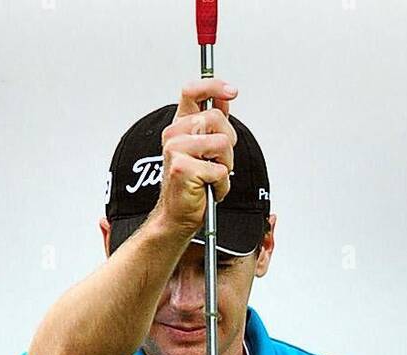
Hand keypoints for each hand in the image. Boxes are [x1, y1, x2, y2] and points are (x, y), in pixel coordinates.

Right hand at [154, 79, 238, 236]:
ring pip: (221, 143)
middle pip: (216, 118)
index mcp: (179, 126)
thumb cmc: (191, 185)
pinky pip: (219, 170)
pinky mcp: (183, 169)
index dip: (214, 86)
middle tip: (219, 161)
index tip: (232, 92)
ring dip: (226, 165)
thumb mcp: (206, 148)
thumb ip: (214, 121)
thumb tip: (225, 97)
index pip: (192, 92)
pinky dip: (221, 185)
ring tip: (212, 177)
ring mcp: (176, 151)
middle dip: (228, 142)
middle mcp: (174, 135)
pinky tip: (209, 190)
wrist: (177, 216)